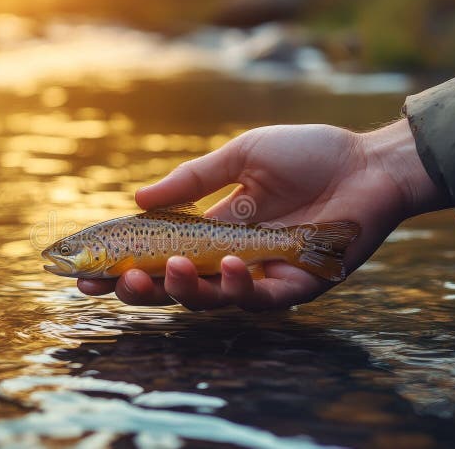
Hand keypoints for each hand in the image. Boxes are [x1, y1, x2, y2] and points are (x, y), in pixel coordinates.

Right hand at [78, 120, 450, 310]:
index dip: (124, 266)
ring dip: (188, 289)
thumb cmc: (308, 155)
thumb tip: (136, 198)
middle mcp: (231, 259)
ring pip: (213, 300)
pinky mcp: (295, 288)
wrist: (367, 163)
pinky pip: (260, 300)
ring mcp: (261, 277)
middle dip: (143, 290)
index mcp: (214, 230)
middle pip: (176, 288)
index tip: (86, 273)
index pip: (160, 255)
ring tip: (175, 268)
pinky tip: (233, 263)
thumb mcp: (240, 158)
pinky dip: (241, 286)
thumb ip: (192, 182)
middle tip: (118, 282)